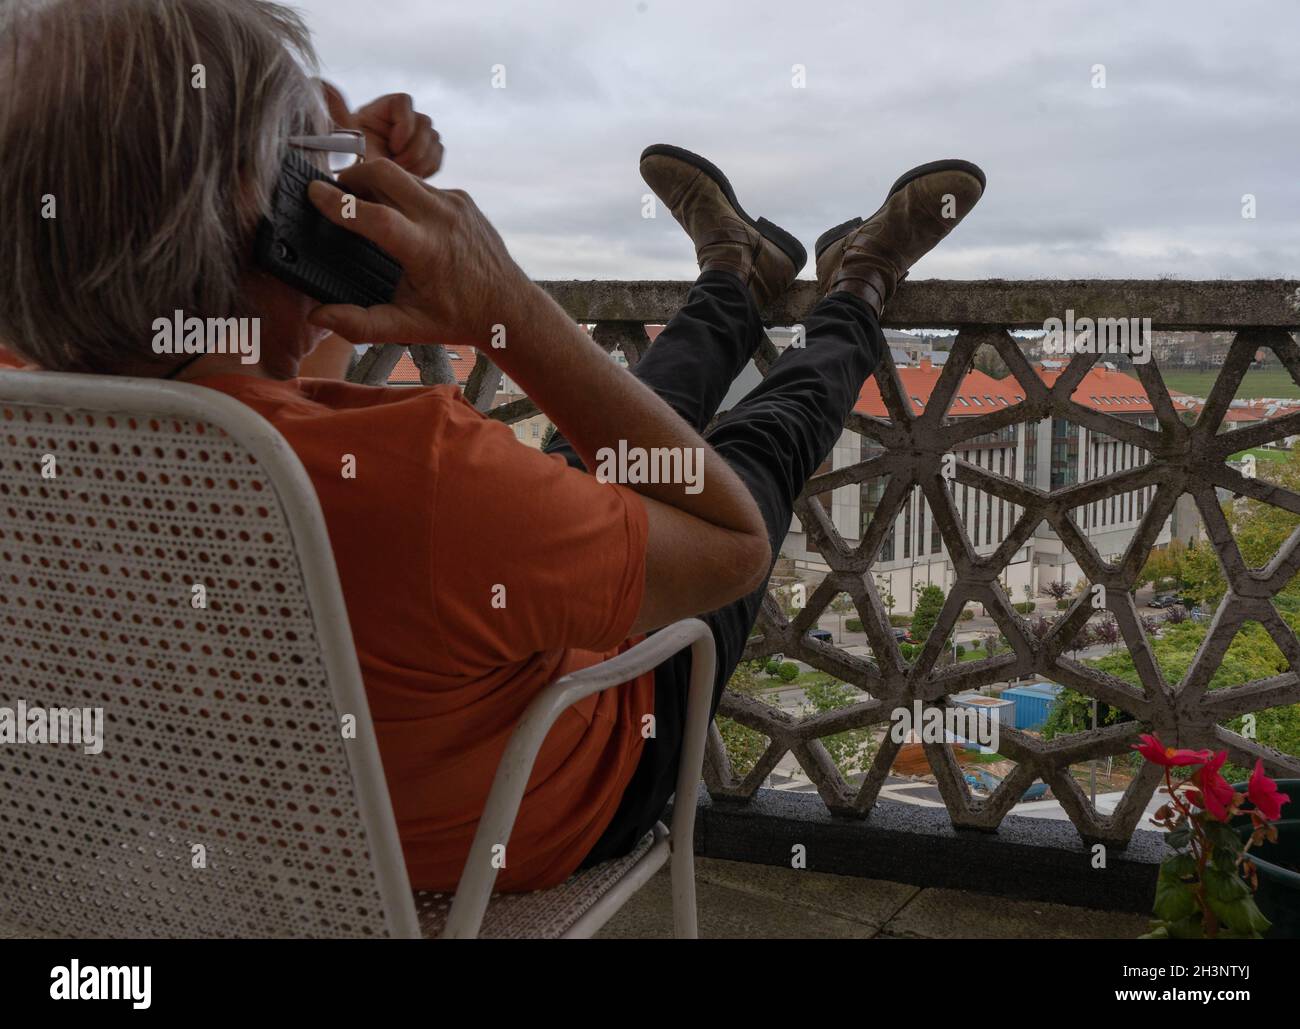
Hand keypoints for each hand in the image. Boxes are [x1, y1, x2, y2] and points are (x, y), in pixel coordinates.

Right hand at [304, 160, 529, 347]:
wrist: (508, 306)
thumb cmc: (457, 318)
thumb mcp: (408, 327)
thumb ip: (362, 324)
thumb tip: (319, 316)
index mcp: (427, 250)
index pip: (377, 217)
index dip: (341, 203)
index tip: (314, 191)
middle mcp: (442, 219)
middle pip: (386, 173)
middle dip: (353, 176)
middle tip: (335, 191)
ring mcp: (455, 203)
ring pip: (403, 175)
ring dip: (377, 182)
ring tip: (361, 202)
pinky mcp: (462, 198)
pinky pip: (422, 185)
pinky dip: (402, 193)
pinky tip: (397, 214)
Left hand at [321, 81, 443, 177]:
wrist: (362, 187)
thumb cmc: (348, 160)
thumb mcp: (340, 136)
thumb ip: (336, 111)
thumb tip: (318, 83)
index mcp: (384, 108)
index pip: (405, 102)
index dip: (404, 124)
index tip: (392, 146)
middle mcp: (404, 119)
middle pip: (425, 123)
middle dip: (413, 150)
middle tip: (397, 167)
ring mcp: (418, 137)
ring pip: (434, 141)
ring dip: (420, 161)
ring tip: (401, 175)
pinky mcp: (428, 154)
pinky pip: (438, 157)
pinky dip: (428, 169)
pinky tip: (410, 178)